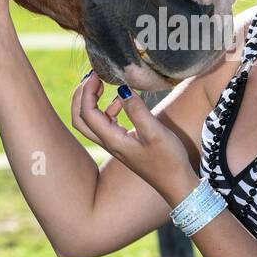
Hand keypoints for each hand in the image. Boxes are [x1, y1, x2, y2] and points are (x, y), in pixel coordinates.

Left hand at [71, 74, 197, 203]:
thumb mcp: (154, 132)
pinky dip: (105, 109)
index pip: (87, 112)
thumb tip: (121, 89)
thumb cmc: (168, 160)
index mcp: (112, 140)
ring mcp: (115, 144)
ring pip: (90, 122)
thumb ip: (137, 110)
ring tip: (104, 85)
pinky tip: (120, 101)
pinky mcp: (123, 144)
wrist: (176, 183)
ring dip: (91, 101)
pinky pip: (104, 124)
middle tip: (92, 77)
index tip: (97, 74)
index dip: (88, 91)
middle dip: (80, 96)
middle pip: (80, 119)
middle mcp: (109, 143)